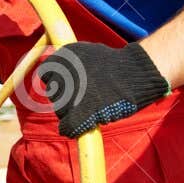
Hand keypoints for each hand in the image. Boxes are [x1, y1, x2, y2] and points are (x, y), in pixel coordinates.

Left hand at [39, 41, 170, 137]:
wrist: (136, 72)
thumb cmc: (114, 64)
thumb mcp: (86, 53)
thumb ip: (70, 64)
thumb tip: (56, 74)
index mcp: (62, 57)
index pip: (47, 74)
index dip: (58, 82)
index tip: (69, 86)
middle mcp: (62, 74)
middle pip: (55, 95)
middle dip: (66, 99)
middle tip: (85, 100)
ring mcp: (70, 93)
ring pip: (61, 111)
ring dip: (71, 113)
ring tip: (92, 108)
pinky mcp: (81, 111)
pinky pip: (68, 126)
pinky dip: (70, 129)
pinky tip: (75, 129)